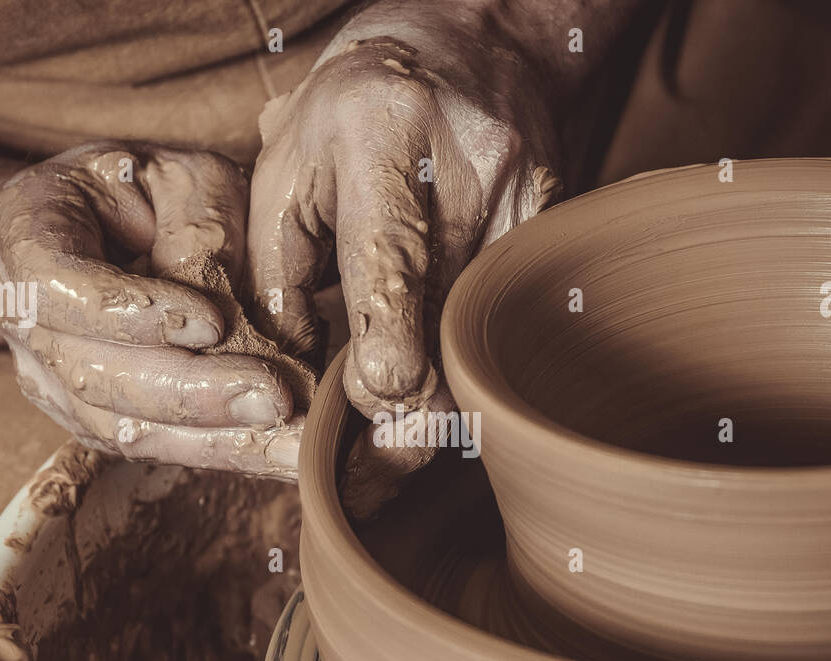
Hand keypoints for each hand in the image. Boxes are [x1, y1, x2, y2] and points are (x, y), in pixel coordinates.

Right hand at [0, 143, 302, 477]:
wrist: (98, 222)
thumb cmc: (146, 188)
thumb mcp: (180, 175)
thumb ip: (201, 228)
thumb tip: (230, 316)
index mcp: (24, 229)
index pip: (58, 283)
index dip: (132, 312)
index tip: (211, 324)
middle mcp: (18, 314)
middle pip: (94, 375)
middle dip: (192, 395)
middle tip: (275, 398)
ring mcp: (46, 374)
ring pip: (122, 427)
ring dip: (213, 440)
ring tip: (288, 444)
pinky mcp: (88, 417)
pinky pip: (150, 447)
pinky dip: (217, 452)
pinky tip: (276, 454)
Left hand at [246, 3, 562, 508]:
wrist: (470, 44)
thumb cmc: (352, 113)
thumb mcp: (285, 168)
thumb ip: (275, 270)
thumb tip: (300, 363)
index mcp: (382, 138)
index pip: (393, 257)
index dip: (391, 338)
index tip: (384, 396)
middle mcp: (468, 162)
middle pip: (448, 312)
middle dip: (416, 389)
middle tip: (386, 445)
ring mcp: (526, 188)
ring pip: (486, 321)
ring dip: (446, 371)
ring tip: (410, 395)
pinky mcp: (555, 215)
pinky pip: (513, 303)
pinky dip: (477, 340)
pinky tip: (447, 345)